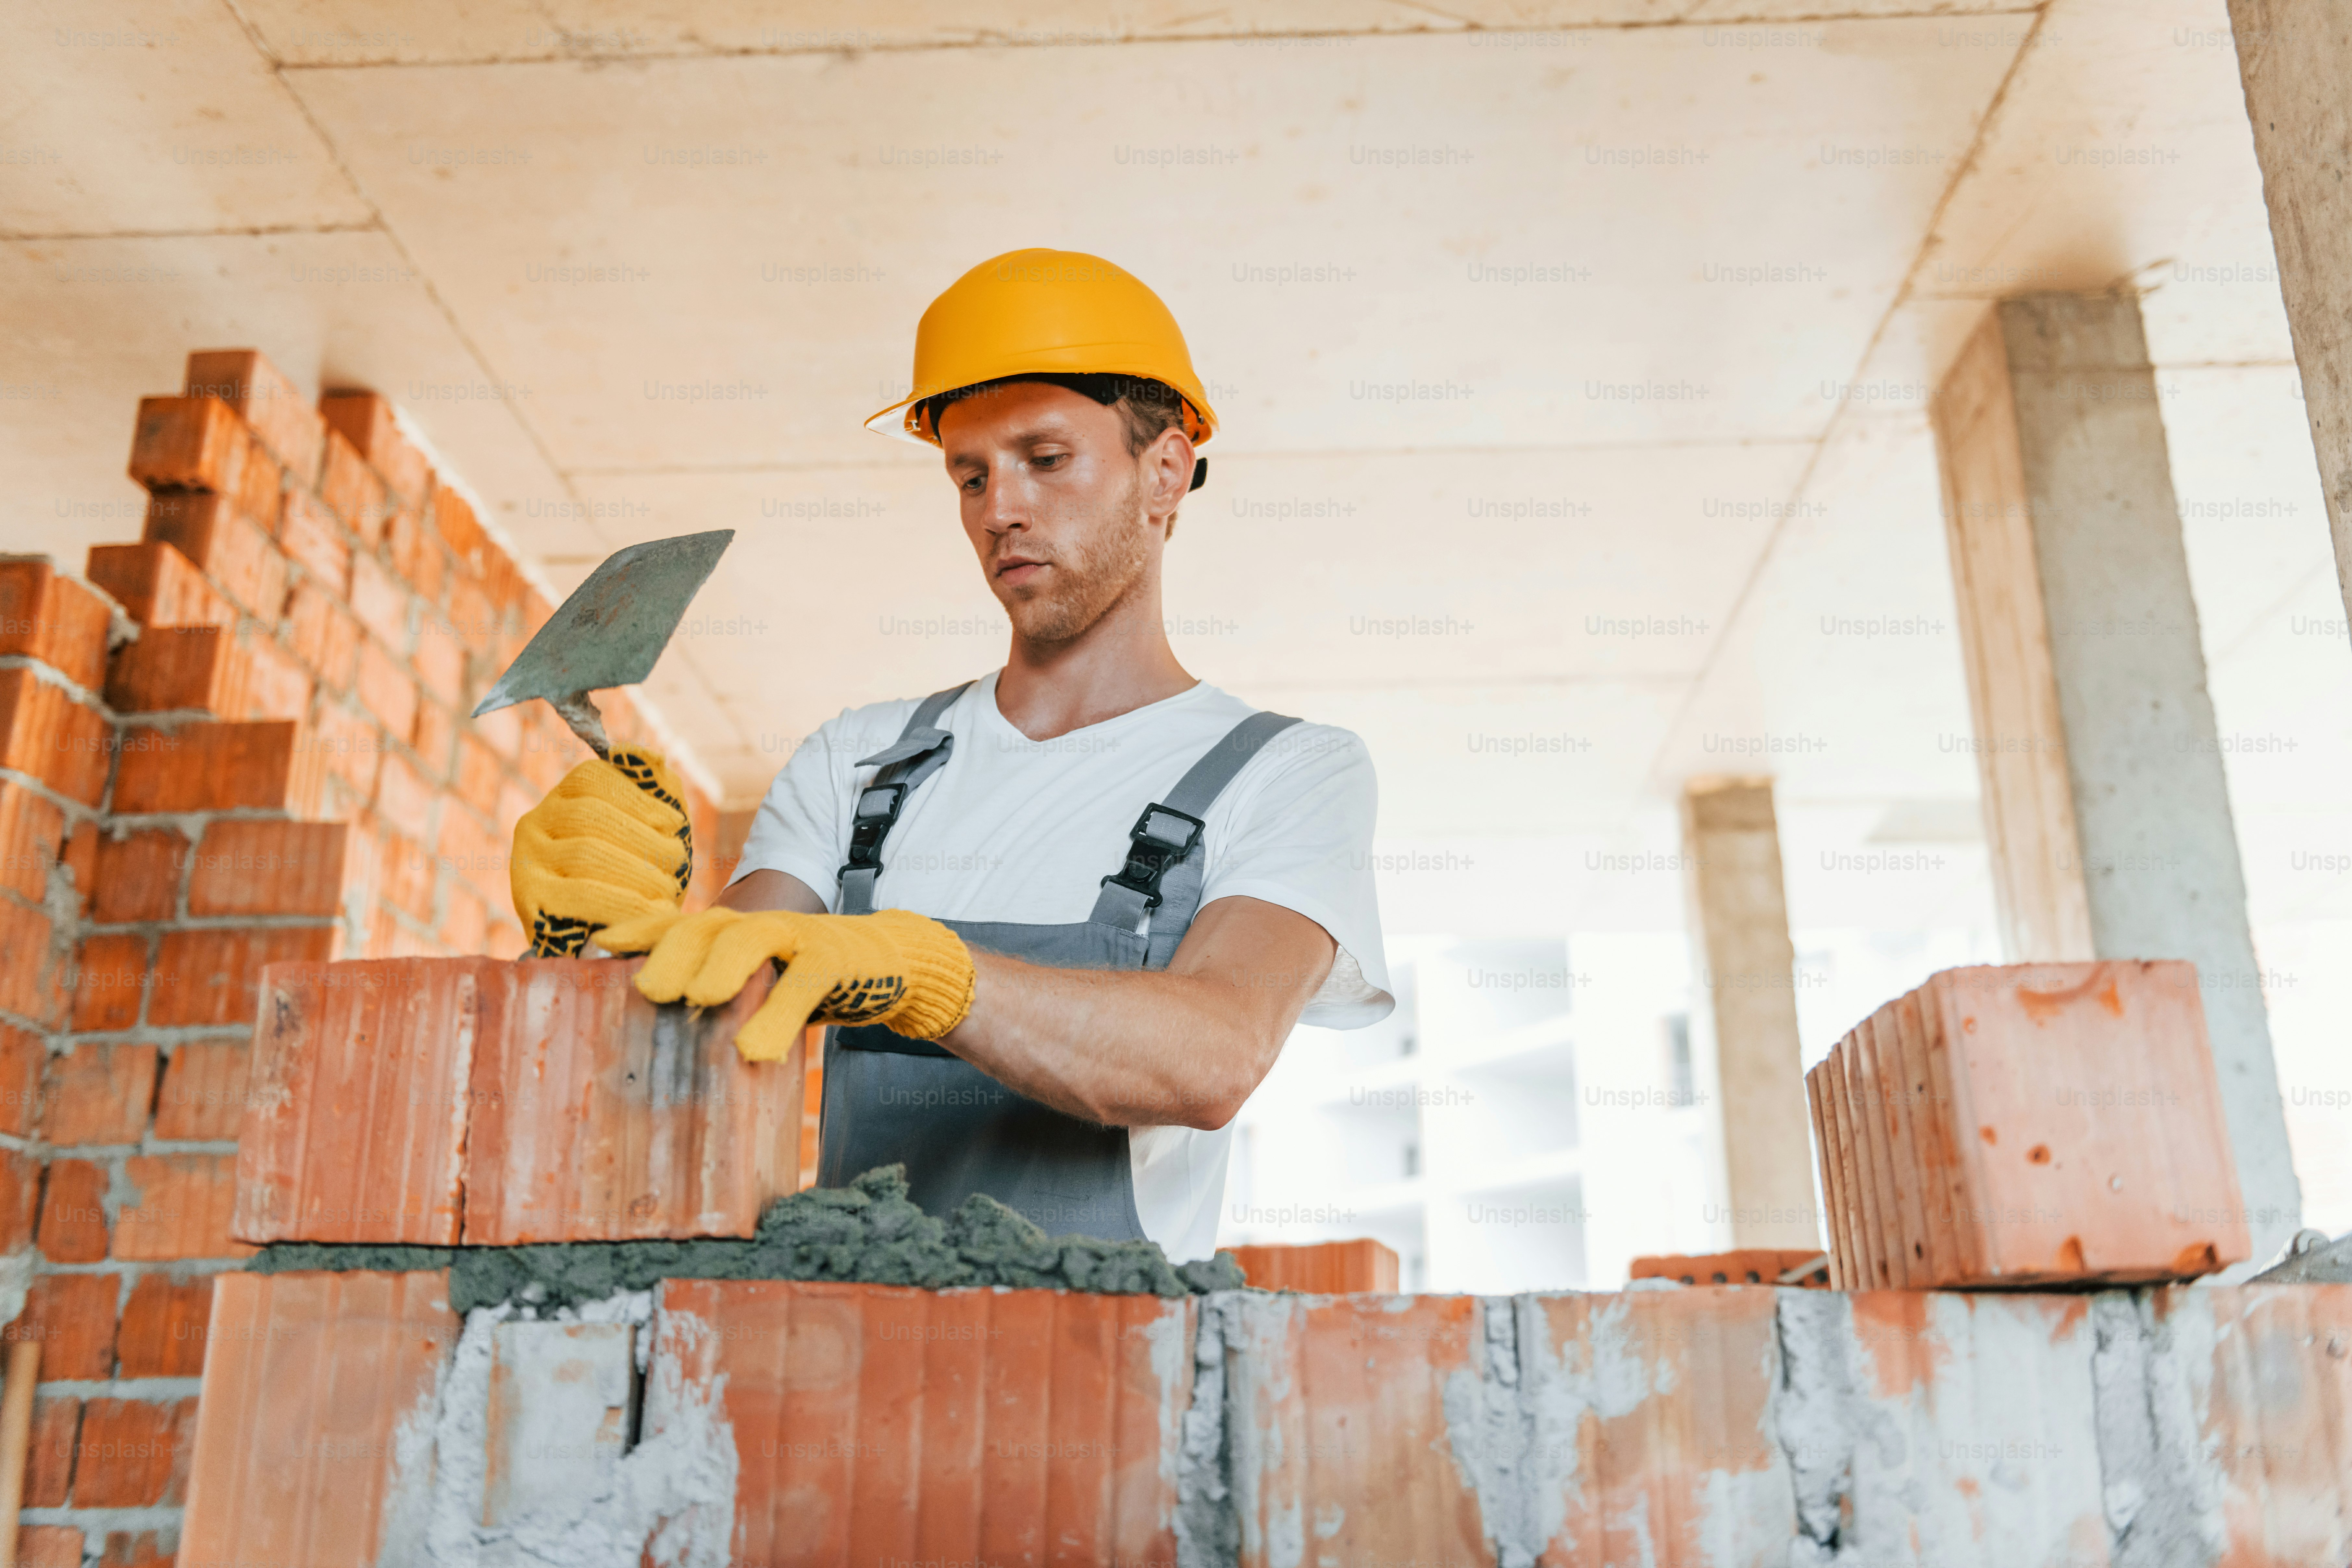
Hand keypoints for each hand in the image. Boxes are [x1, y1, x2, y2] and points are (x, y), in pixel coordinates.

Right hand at [509, 747, 692, 956]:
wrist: (611, 944)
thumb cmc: (637, 880)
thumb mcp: (652, 830)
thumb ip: (655, 790)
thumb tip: (651, 756)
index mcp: (562, 799)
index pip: (591, 778)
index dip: (639, 799)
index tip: (675, 825)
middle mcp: (534, 826)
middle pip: (591, 816)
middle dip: (644, 841)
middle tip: (677, 864)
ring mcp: (525, 863)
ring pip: (586, 854)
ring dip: (638, 873)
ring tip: (668, 891)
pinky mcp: (529, 903)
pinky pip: (579, 895)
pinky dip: (624, 903)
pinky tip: (651, 912)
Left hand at [605, 905, 975, 1061]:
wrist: (892, 960)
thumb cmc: (809, 979)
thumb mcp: (758, 982)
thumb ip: (719, 997)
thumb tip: (657, 1037)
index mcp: (732, 931)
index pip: (675, 926)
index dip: (636, 933)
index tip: (596, 950)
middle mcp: (757, 926)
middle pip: (703, 927)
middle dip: (671, 951)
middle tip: (647, 989)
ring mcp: (797, 938)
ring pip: (750, 940)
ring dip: (721, 967)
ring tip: (699, 999)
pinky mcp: (833, 961)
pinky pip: (803, 985)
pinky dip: (779, 1016)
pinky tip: (756, 1051)